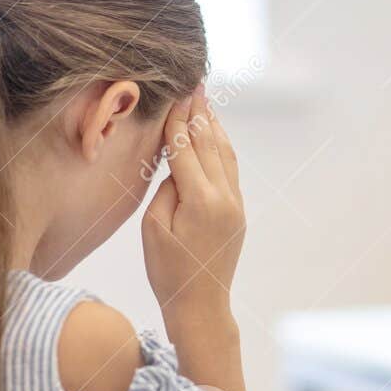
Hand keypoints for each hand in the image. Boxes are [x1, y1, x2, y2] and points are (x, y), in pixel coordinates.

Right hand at [142, 87, 244, 332]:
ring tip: (205, 101)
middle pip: (209, 144)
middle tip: (194, 84)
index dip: (179, 120)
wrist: (201, 306)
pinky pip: (229, 171)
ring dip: (214, 126)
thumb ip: (166, 189)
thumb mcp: (153, 228)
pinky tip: (213, 136)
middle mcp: (224, 198)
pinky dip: (220, 148)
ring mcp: (235, 205)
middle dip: (200, 113)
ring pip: (225, 155)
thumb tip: (178, 165)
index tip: (177, 93)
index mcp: (200, 200)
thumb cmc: (168, 272)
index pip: (185, 149)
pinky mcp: (237, 212)